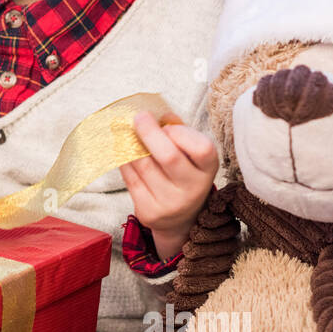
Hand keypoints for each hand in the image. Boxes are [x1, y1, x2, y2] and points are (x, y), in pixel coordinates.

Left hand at [119, 110, 218, 262]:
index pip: (202, 149)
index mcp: (208, 170)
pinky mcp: (150, 211)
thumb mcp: (190, 153)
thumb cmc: (183, 172)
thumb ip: (176, 132)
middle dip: (149, 132)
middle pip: (169, 157)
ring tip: (126, 131)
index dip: (181, 133)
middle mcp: (193, 189)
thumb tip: (151, 114)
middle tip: (138, 117)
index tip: (167, 126)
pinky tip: (124, 152)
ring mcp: (171, 203)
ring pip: (143, 165)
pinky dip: (124, 160)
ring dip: (131, 144)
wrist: (180, 217)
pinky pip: (130, 178)